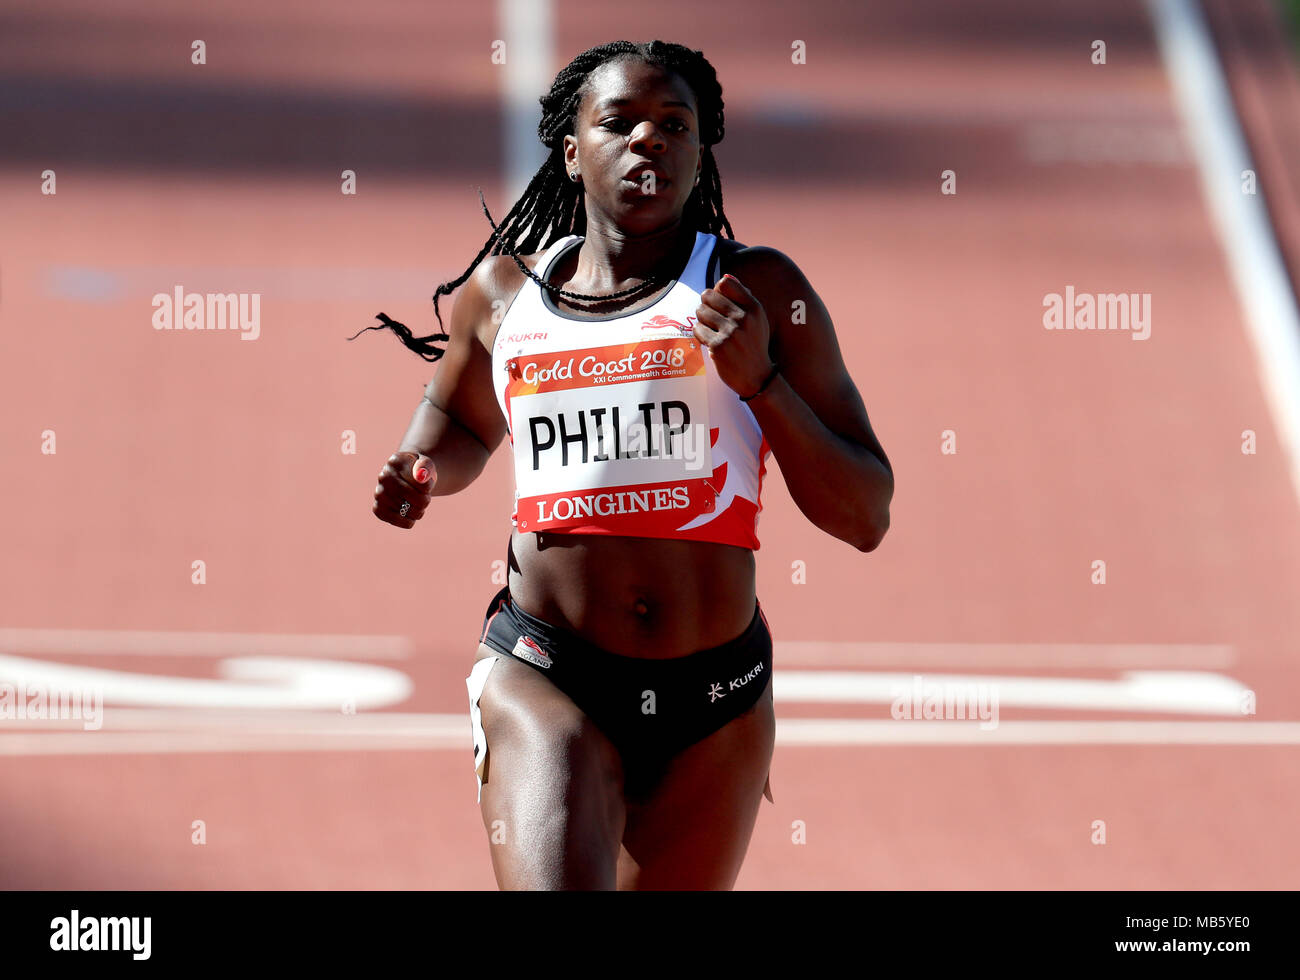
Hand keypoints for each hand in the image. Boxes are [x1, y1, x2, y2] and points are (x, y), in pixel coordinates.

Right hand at [373, 451, 435, 528]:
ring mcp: (378, 493)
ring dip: (419, 511)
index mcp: (395, 461)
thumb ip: (426, 467)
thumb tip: (421, 476)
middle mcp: (383, 476)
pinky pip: (400, 522)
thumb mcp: (427, 465)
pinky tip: (408, 512)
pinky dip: (409, 521)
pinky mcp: (378, 509)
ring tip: (415, 503)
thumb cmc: (420, 471)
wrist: (409, 479)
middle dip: (425, 501)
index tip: (427, 482)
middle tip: (425, 497)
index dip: (428, 486)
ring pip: (409, 512)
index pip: (420, 482)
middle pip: (415, 498)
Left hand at [694, 273, 774, 398]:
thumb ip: (742, 297)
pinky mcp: (718, 347)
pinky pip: (697, 330)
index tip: (718, 302)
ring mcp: (731, 333)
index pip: (725, 283)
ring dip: (701, 320)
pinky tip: (710, 341)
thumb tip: (725, 277)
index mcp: (754, 308)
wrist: (756, 376)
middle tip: (711, 317)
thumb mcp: (757, 319)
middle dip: (705, 305)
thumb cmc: (754, 344)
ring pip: (700, 312)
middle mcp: (744, 318)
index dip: (716, 290)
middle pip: (708, 295)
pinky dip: (700, 334)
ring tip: (711, 329)